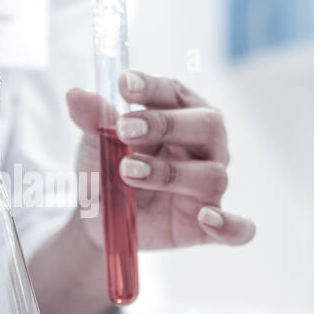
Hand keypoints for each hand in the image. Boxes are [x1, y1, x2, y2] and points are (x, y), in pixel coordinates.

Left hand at [66, 70, 256, 250]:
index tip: (124, 84)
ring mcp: (208, 186)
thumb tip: (76, 96)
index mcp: (179, 113)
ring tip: (127, 170)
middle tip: (123, 130)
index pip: (174, 93)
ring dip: (169, 173)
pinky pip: (237, 229)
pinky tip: (207, 219)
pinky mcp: (207, 226)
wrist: (99, 218)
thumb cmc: (106, 169)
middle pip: (207, 126)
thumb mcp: (94, 144)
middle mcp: (203, 145)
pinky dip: (230, 225)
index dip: (152, 87)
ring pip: (210, 174)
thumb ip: (92, 121)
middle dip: (166, 125)